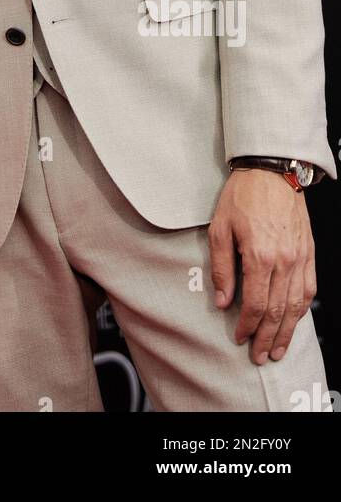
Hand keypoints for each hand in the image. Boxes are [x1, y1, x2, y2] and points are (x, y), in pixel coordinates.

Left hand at [209, 169, 316, 364]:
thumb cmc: (242, 196)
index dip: (247, 326)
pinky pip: (308, 288)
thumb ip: (222, 267)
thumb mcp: (220, 227)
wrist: (271, 171)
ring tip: (278, 350)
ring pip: (296, 305)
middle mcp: (284, 260)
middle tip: (259, 356)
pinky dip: (301, 309)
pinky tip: (295, 321)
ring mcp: (300, 257)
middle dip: (268, 338)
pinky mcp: (308, 252)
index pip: (255, 303)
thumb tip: (222, 300)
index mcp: (260, 255)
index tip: (239, 337)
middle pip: (277, 311)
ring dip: (287, 331)